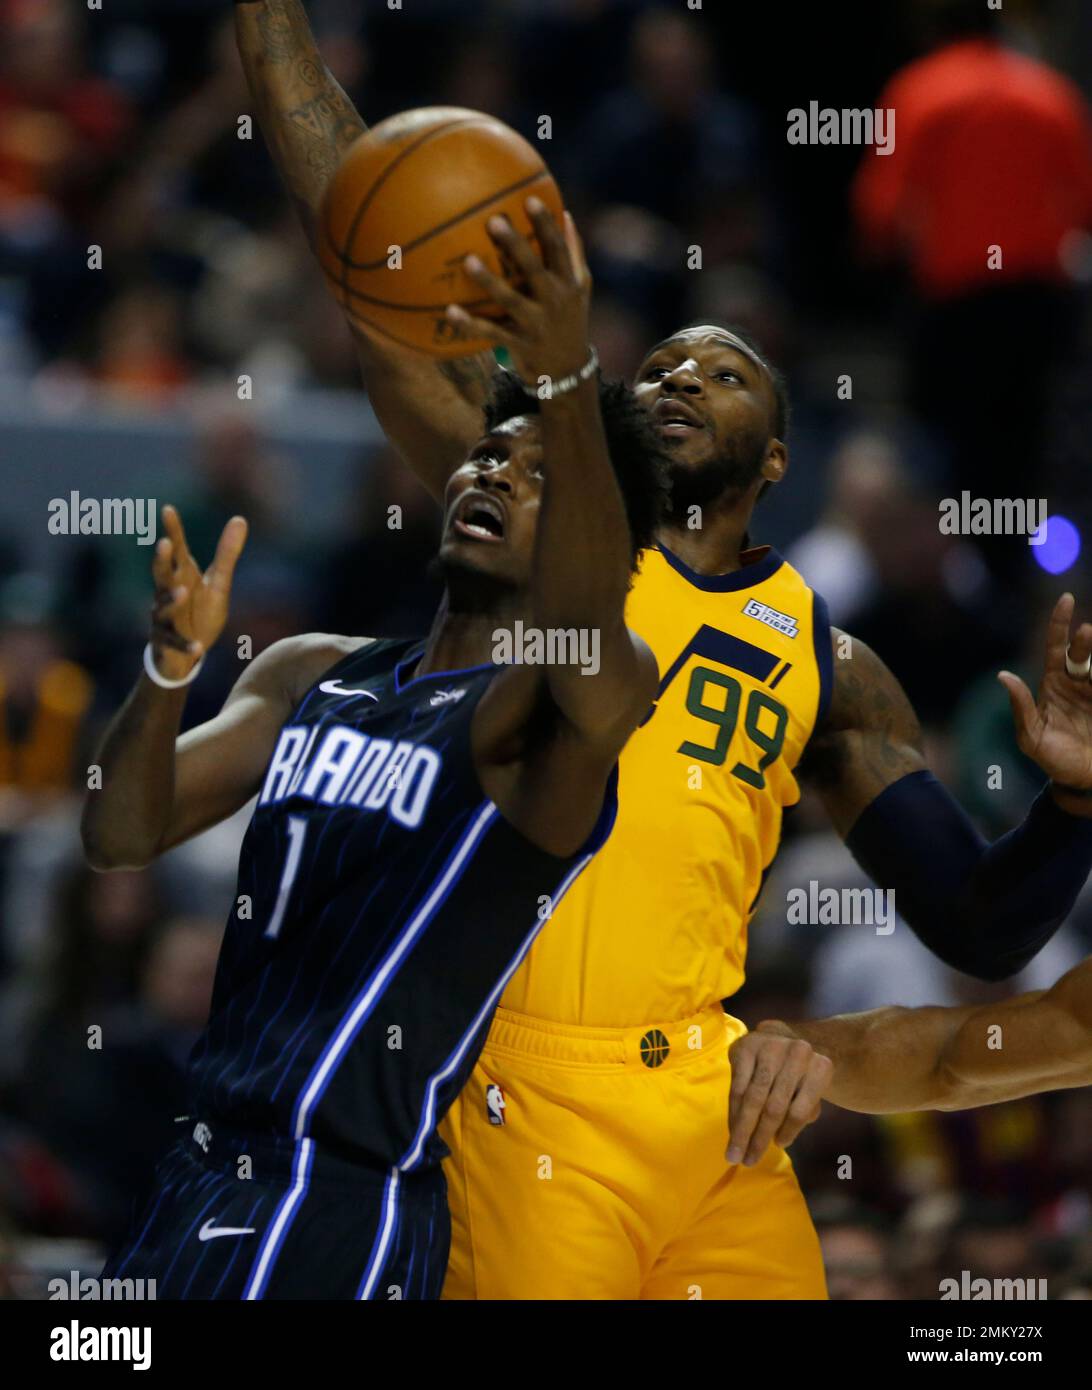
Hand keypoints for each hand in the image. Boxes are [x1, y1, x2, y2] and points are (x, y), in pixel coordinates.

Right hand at [149, 506, 247, 681]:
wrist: (186, 654)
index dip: (173, 531)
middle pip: (162, 574)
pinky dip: (186, 645)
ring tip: (183, 591)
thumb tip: (239, 518)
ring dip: (172, 600)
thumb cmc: (199, 612)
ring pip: (163, 607)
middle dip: (162, 560)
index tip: (168, 509)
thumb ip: (227, 554)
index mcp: (181, 576)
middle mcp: (167, 593)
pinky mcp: (165, 642)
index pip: (176, 551)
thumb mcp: (218, 583)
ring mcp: (163, 618)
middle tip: (164, 543)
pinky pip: (175, 643)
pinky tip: (199, 648)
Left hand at [444, 200, 591, 388]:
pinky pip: (491, 333)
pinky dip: (470, 324)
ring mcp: (536, 325)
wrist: (569, 371)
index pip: (558, 249)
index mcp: (569, 283)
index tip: (530, 199)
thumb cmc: (570, 320)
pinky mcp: (520, 345)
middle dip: (516, 246)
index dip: (546, 224)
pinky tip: (448, 311)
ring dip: (489, 281)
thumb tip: (565, 213)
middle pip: (534, 269)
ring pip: (510, 301)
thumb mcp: (582, 288)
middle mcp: (554, 302)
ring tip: (467, 261)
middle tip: (494, 221)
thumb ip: (574, 253)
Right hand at [726, 1021, 832, 1166]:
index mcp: (821, 1068)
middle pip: (775, 1106)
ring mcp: (770, 1047)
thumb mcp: (810, 1093)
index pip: (801, 1110)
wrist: (781, 1040)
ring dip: (741, 1129)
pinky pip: (737, 1086)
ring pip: (753, 1098)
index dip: (789, 1132)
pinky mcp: (746, 1046)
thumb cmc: (799, 1076)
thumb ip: (802, 1113)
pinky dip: (733, 1111)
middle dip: (759, 1137)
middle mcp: (798, 1054)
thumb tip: (780, 1138)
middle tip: (748, 1161)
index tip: (778, 1146)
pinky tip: (732, 1128)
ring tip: (734, 1153)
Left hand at [998, 594, 1091, 797]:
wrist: (1082, 781)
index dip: (1059, 623)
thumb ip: (1020, 707)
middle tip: (1087, 633)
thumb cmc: (1053, 759)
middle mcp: (1076, 682)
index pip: (1054, 647)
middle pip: (1080, 652)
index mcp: (1053, 684)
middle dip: (1084, 641)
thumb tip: (1003, 675)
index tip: (1066, 599)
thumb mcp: (1031, 737)